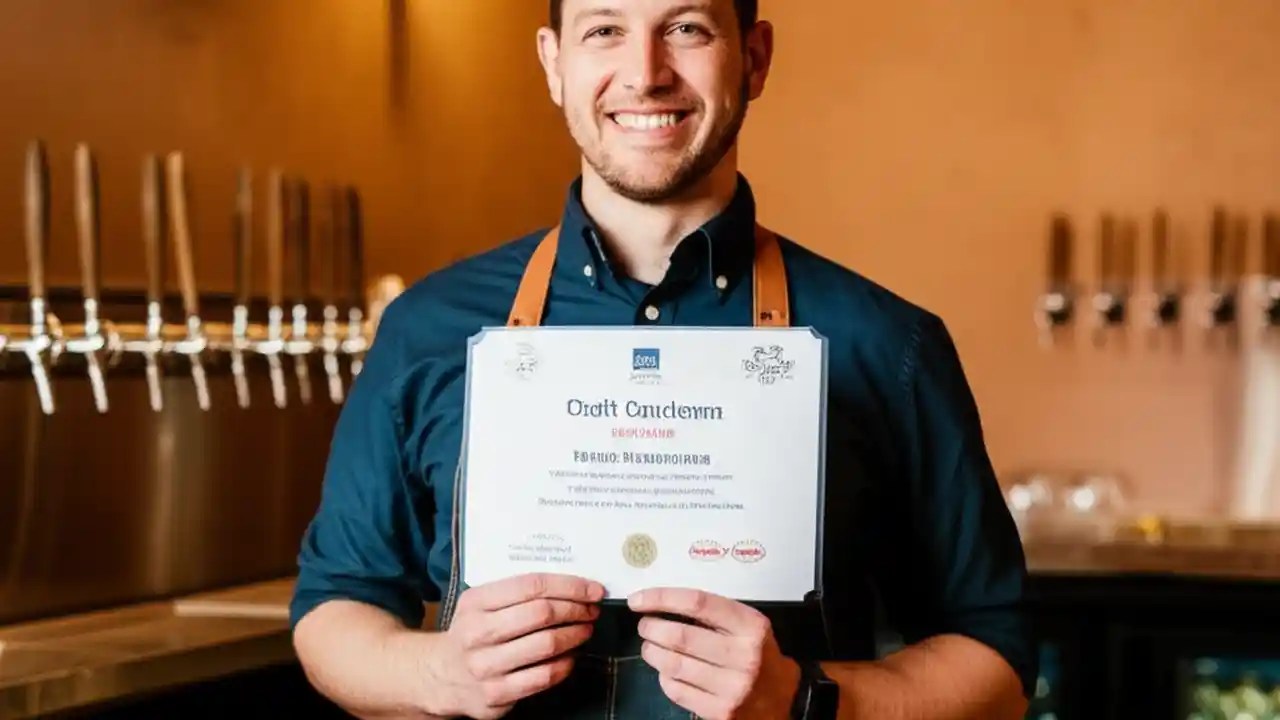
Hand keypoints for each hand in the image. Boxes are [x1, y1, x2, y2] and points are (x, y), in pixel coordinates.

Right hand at [429, 573, 603, 718]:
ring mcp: (486, 667)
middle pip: (542, 614)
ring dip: (576, 635)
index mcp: (475, 603)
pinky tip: (571, 655)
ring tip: (586, 629)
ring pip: (547, 646)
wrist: (441, 675)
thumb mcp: (480, 603)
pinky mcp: (496, 696)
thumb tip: (571, 583)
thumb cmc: (473, 631)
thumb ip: (516, 591)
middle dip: (577, 609)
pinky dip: (566, 664)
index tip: (593, 589)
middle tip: (592, 610)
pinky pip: (543, 677)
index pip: (531, 586)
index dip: (570, 586)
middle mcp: (477, 634)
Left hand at [629, 588, 802, 719]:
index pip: (697, 603)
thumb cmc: (761, 657)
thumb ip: (716, 614)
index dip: (662, 598)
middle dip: (652, 628)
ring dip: (652, 652)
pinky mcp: (721, 711)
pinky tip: (667, 671)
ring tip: (650, 647)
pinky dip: (664, 678)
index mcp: (751, 626)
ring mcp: (732, 687)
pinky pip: (677, 691)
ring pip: (673, 665)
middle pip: (680, 635)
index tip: (638, 599)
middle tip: (645, 626)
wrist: (787, 700)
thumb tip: (665, 605)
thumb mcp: (750, 627)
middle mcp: (744, 656)